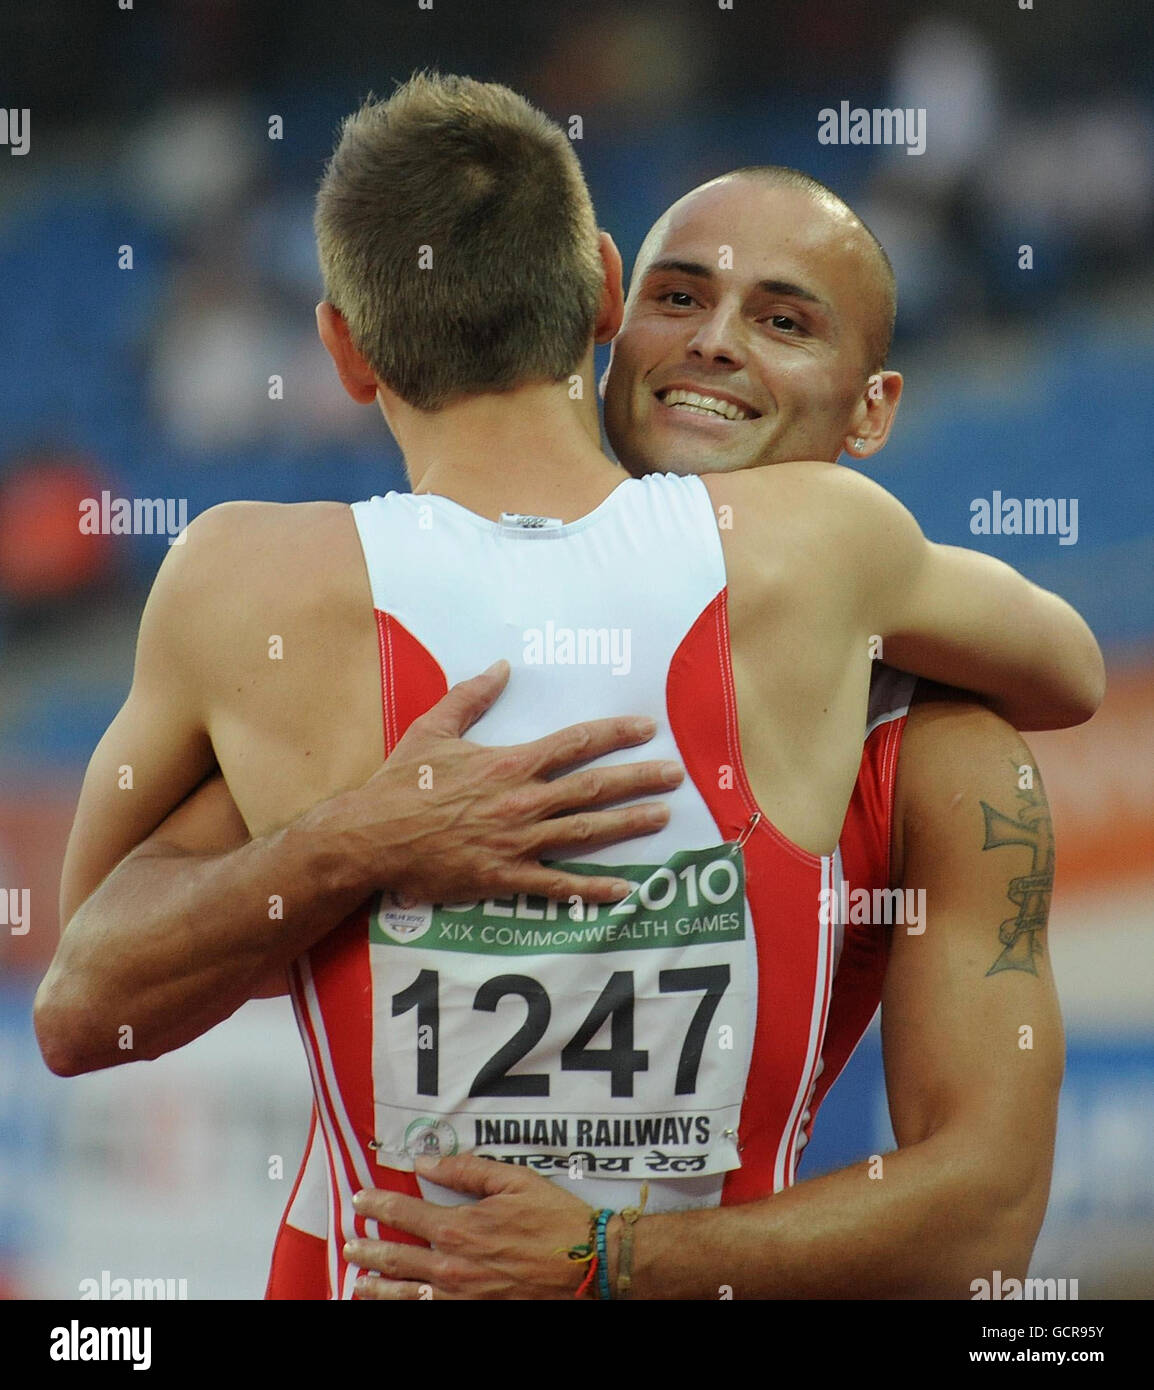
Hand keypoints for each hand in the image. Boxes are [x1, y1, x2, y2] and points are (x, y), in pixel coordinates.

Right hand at [303, 659, 682, 904]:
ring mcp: (517, 842)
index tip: (647, 729)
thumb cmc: (401, 783)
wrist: (372, 836)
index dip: (614, 734)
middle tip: (676, 775)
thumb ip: (471, 696)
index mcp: (509, 763)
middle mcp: (521, 801)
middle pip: (593, 787)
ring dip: (628, 825)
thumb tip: (502, 667)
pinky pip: (557, 885)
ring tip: (662, 817)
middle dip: (639, 779)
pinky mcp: (504, 878)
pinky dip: (591, 888)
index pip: (575, 743)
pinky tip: (623, 889)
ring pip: (585, 832)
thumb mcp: (433, 728)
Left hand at [345, 1154, 603, 1299]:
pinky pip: (433, 1310)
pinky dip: (410, 1306)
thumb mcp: (513, 1180)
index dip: (378, 1204)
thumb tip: (428, 1162)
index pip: (405, 1214)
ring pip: (407, 1293)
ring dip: (378, 1287)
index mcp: (460, 1228)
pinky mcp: (476, 1311)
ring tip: (358, 1281)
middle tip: (350, 1242)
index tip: (360, 1199)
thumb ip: (466, 1171)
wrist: (588, 1264)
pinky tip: (401, 1302)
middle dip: (369, 1248)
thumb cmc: (555, 1220)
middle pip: (397, 1258)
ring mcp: (463, 1295)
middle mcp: (453, 1266)